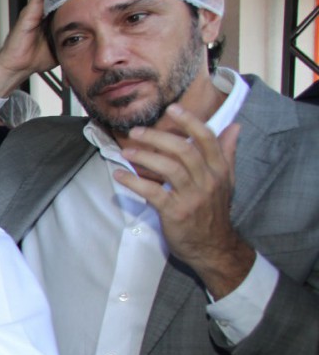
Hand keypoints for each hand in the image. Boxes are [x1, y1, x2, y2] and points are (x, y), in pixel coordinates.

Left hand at [115, 105, 252, 298]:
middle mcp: (208, 180)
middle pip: (184, 150)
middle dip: (158, 137)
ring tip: (126, 152)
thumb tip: (234, 126)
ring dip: (144, 157)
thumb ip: (227, 153)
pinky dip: (133, 182)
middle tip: (137, 131)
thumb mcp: (226, 181)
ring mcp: (192, 196)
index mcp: (220, 169)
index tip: (173, 109)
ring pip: (169, 168)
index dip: (190, 121)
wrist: (213, 246)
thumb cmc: (214, 210)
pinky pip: (152, 192)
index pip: (207, 138)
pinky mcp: (175, 211)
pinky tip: (119, 175)